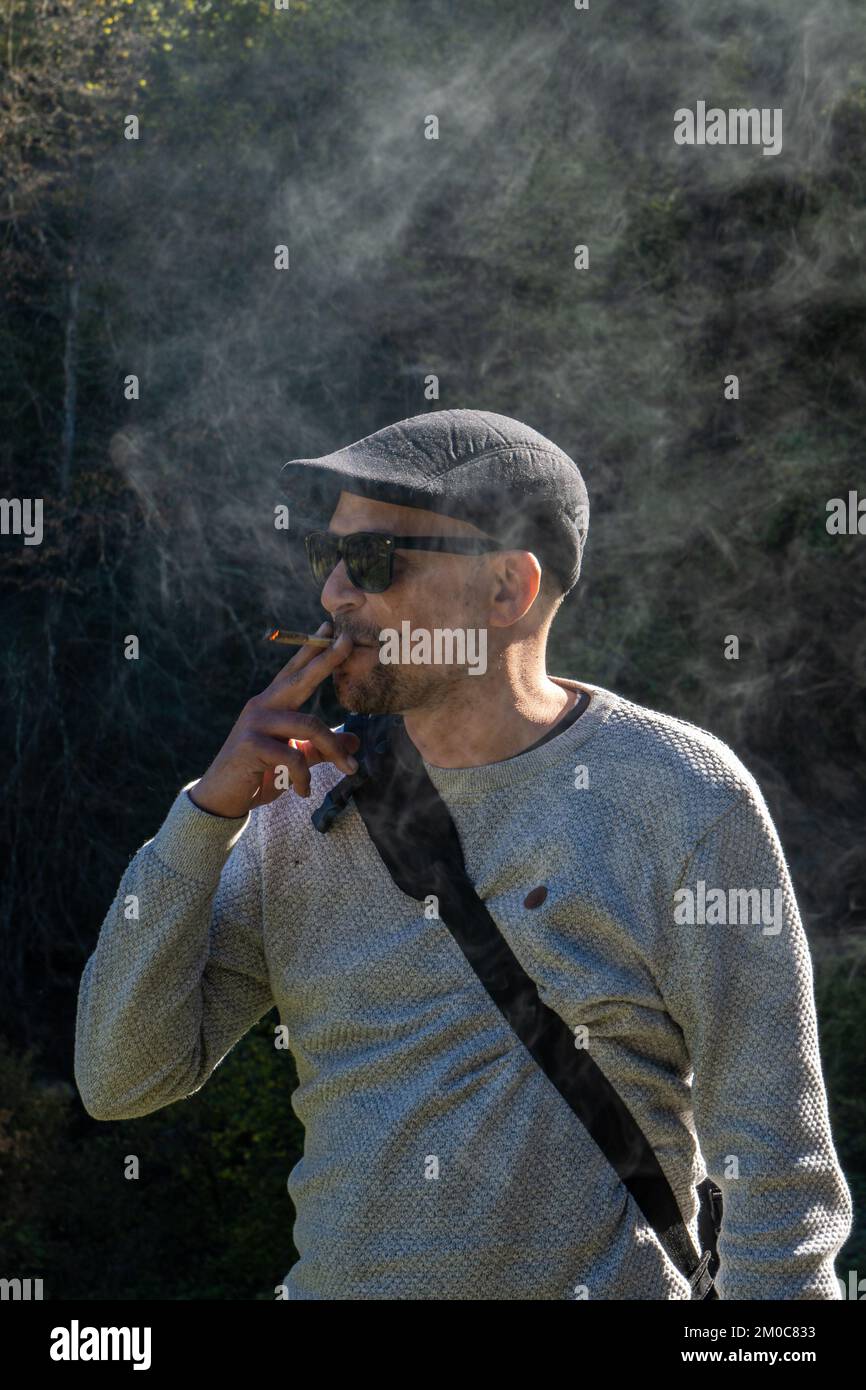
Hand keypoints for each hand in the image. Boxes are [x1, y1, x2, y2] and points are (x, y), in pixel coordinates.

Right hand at [188, 621, 360, 817]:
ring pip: (309, 725)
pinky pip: (293, 756)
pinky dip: (305, 778)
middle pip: (300, 679)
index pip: (294, 672)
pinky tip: (303, 792)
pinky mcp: (251, 744)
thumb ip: (322, 749)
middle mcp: (262, 706)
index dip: (312, 650)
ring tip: (349, 770)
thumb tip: (355, 742)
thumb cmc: (259, 775)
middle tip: (348, 641)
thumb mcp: (296, 759)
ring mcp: (255, 723)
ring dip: (334, 750)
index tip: (330, 628)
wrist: (222, 798)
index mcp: (271, 704)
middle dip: (327, 660)